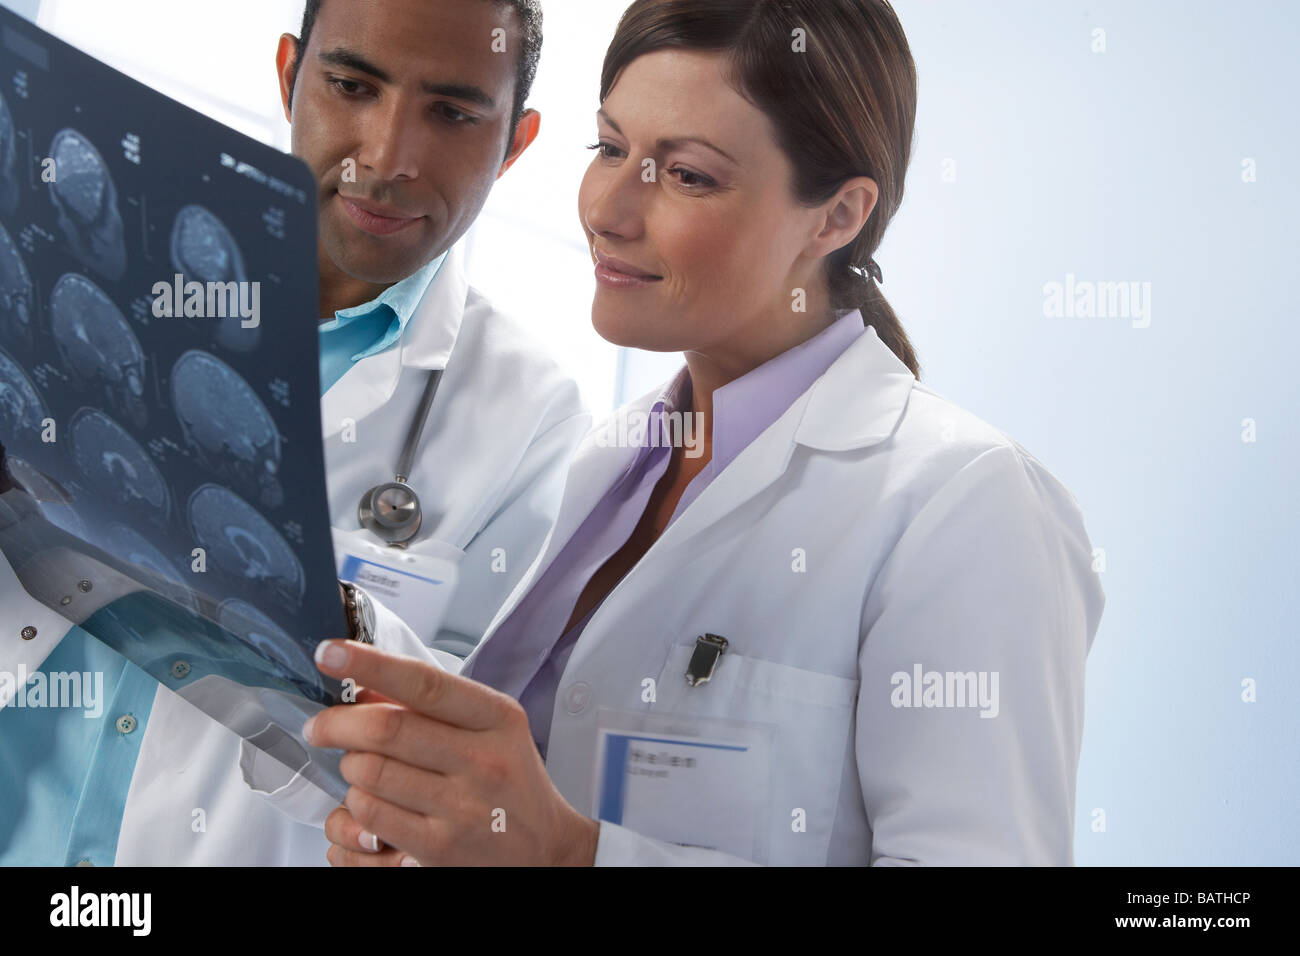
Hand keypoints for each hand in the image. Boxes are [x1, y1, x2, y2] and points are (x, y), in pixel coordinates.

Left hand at [305, 639, 599, 866]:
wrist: (545, 850)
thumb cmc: (509, 782)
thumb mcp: (489, 731)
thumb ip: (431, 707)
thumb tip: (363, 690)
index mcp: (496, 718)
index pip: (425, 683)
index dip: (370, 664)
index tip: (330, 652)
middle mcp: (483, 761)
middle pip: (387, 729)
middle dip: (337, 723)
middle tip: (319, 726)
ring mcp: (462, 808)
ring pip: (370, 775)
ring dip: (349, 768)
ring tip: (357, 767)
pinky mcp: (439, 849)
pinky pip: (370, 817)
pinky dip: (352, 807)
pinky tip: (365, 802)